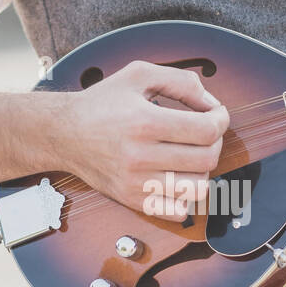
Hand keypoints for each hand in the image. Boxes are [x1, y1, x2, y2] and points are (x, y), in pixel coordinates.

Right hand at [61, 61, 228, 221]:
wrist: (63, 133)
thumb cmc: (103, 102)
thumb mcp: (138, 74)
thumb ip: (180, 81)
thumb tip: (211, 103)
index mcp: (145, 122)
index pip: (207, 130)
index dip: (221, 120)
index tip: (216, 115)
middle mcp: (141, 155)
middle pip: (207, 159)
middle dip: (216, 142)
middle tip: (206, 132)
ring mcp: (136, 183)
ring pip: (198, 188)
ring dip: (204, 170)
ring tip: (192, 156)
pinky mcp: (132, 200)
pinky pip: (178, 212)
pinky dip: (187, 198)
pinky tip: (178, 178)